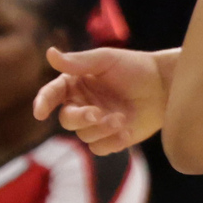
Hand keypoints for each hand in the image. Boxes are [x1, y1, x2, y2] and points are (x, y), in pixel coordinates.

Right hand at [33, 46, 165, 154]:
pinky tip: (127, 131)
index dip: (43, 102)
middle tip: (96, 113)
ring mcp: (97, 123)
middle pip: (67, 120)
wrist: (163, 87)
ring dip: (101, 130)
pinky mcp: (112, 138)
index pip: (52, 94)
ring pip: (85, 136)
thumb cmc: (134, 68)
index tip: (40, 112)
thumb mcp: (105, 60)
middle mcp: (82, 104)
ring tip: (120, 118)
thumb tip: (49, 54)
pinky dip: (112, 143)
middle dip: (79, 118)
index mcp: (74, 83)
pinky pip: (101, 148)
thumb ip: (78, 62)